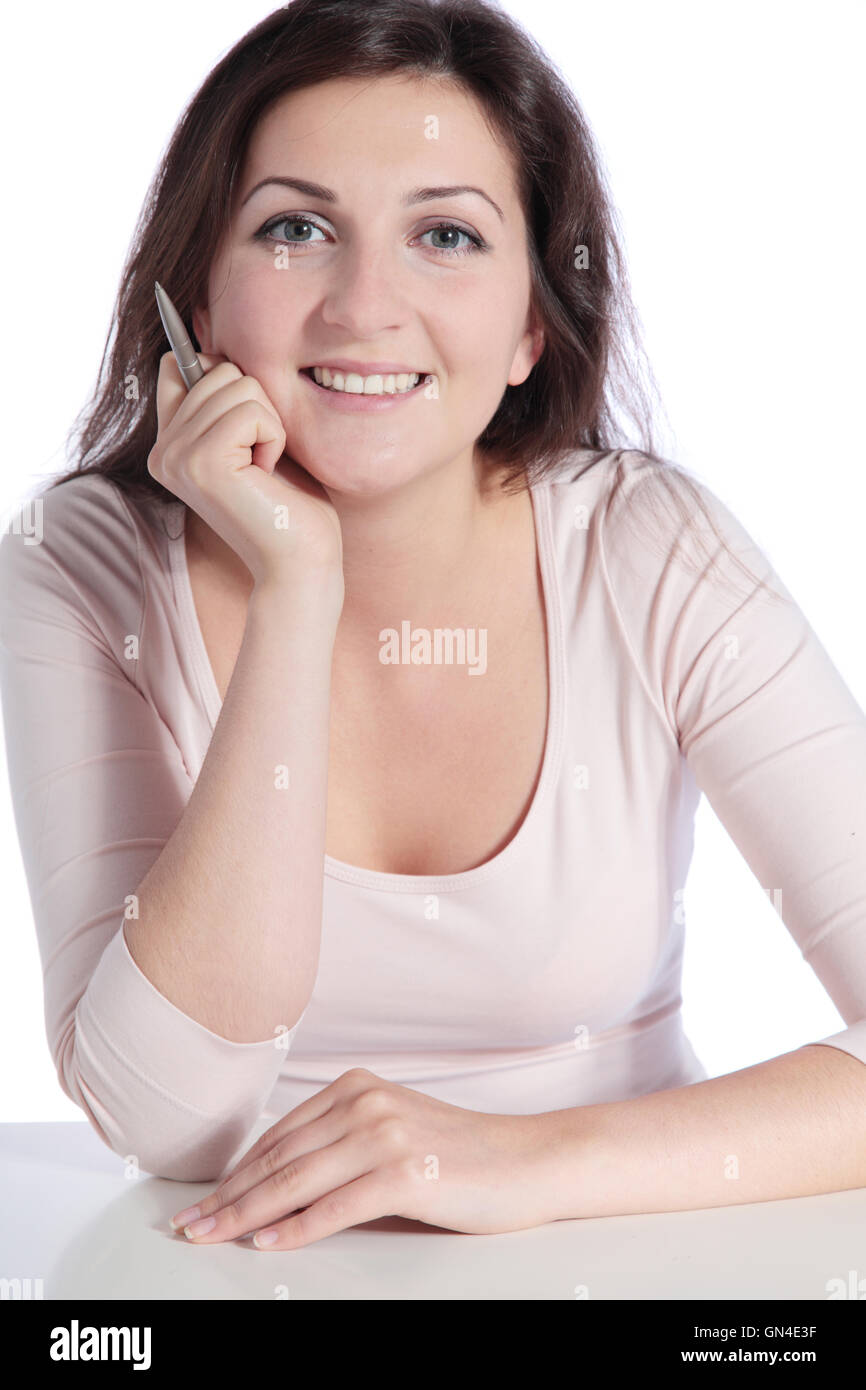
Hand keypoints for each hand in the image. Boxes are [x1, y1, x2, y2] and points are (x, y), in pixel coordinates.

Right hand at [148, 350, 343, 591]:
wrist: (302, 560)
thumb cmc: (290, 502)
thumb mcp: (253, 438)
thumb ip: (226, 401)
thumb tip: (208, 350)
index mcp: (168, 445)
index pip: (179, 364)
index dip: (222, 376)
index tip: (247, 421)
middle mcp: (163, 451)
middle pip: (217, 368)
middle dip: (258, 406)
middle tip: (262, 459)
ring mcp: (177, 457)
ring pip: (238, 384)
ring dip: (270, 423)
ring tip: (265, 469)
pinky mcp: (202, 462)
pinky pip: (252, 410)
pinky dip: (275, 437)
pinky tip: (268, 474)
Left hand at [169, 1068, 556, 1248]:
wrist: (528, 1159)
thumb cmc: (462, 1153)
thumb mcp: (392, 1132)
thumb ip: (339, 1145)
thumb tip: (275, 1185)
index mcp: (356, 1088)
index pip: (278, 1137)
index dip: (234, 1173)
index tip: (202, 1201)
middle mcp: (365, 1104)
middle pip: (278, 1160)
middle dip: (227, 1197)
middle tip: (189, 1225)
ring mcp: (384, 1135)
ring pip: (295, 1183)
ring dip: (245, 1215)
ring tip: (212, 1238)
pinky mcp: (406, 1173)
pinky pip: (336, 1207)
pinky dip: (296, 1229)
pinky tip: (267, 1243)